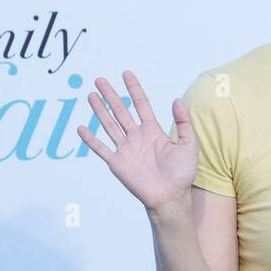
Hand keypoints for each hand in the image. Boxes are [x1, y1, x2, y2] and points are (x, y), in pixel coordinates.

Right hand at [76, 71, 196, 212]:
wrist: (171, 196)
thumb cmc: (182, 173)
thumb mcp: (189, 144)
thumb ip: (183, 122)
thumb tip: (175, 100)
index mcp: (153, 131)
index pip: (141, 104)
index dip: (134, 89)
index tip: (126, 74)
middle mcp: (137, 137)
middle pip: (120, 111)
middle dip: (110, 95)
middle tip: (100, 80)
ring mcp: (125, 149)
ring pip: (109, 124)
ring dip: (99, 110)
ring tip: (91, 95)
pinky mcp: (117, 162)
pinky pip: (101, 148)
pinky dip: (90, 139)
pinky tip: (81, 128)